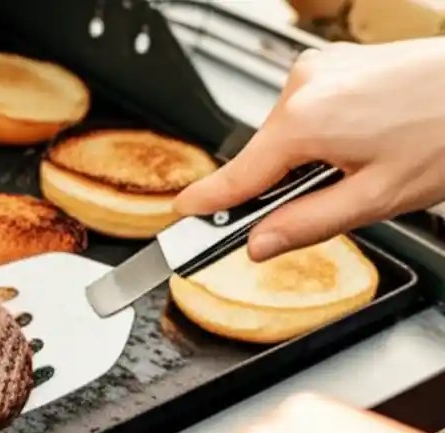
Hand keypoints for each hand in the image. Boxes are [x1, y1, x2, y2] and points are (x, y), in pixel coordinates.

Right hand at [174, 38, 444, 260]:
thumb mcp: (378, 198)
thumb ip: (307, 225)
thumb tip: (259, 244)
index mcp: (304, 121)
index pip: (237, 175)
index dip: (207, 203)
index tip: (180, 217)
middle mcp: (302, 86)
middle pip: (264, 156)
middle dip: (282, 186)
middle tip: (327, 204)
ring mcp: (319, 68)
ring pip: (288, 134)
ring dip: (309, 159)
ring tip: (366, 165)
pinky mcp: (335, 62)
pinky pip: (308, 110)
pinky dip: (324, 134)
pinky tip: (366, 141)